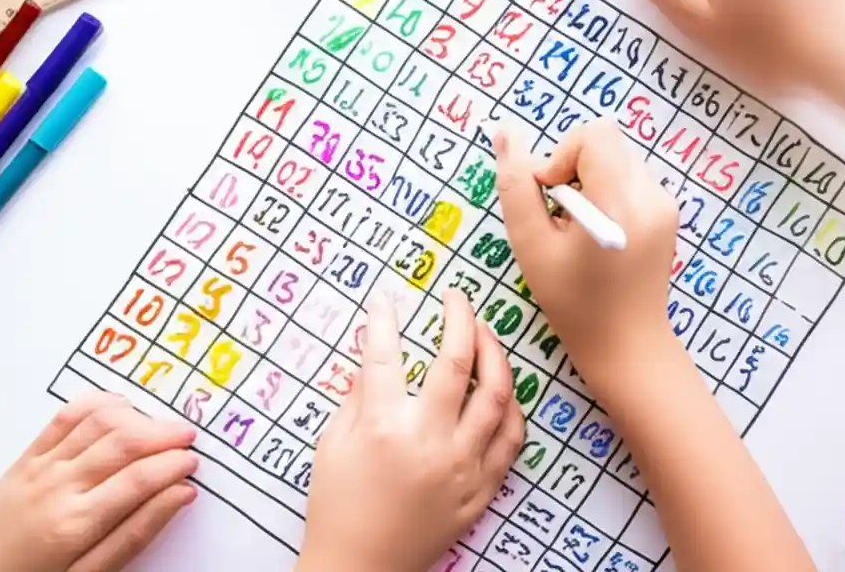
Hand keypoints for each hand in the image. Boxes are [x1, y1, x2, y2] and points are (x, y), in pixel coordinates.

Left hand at [0, 393, 197, 571]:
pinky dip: (95, 404)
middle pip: (122, 442)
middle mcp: (58, 487)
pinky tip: (118, 406)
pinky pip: (64, 417)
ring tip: (159, 424)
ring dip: (135, 415)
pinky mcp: (26, 457)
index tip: (192, 462)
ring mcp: (40, 467)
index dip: (172, 464)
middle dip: (162, 433)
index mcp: (77, 523)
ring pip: (96, 422)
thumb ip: (135, 535)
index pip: (139, 478)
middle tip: (187, 436)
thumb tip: (179, 495)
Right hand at [297, 291, 524, 571]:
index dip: (384, 319)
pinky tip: (503, 390)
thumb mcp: (332, 446)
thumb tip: (374, 359)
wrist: (361, 569)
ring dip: (494, 355)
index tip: (386, 299)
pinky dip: (512, 409)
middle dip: (459, 318)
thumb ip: (356, 398)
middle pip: (455, 362)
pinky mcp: (481, 489)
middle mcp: (427, 441)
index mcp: (382, 426)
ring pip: (495, 396)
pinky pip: (511, 440)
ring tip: (485, 334)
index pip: (385, 354)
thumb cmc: (337, 507)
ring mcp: (461, 466)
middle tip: (457, 299)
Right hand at [494, 120, 677, 386]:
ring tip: (577, 227)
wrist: (626, 344)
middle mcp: (652, 194)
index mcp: (621, 202)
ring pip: (616, 157)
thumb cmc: (573, 302)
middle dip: (572, 167)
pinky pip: (629, 177)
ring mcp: (665, 202)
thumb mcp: (531, 245)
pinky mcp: (668, 212)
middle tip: (559, 214)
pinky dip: (606, 192)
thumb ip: (516, 186)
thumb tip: (506, 132)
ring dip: (588, 180)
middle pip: (604, 142)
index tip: (549, 197)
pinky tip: (597, 232)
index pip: (593, 135)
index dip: (560, 157)